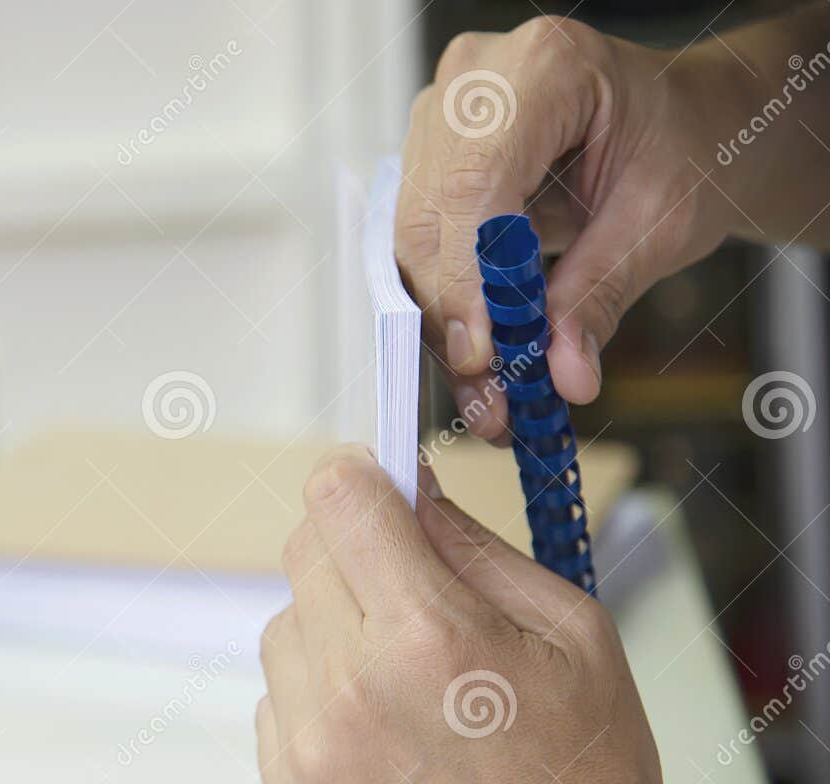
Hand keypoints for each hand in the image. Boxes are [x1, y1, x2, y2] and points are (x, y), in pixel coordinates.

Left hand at [256, 446, 828, 783]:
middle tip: (409, 595)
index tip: (378, 492)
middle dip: (352, 553)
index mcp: (428, 636)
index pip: (337, 500)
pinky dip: (315, 702)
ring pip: (282, 631)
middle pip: (302, 556)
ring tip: (404, 683)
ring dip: (330, 632)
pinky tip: (383, 737)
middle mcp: (351, 691)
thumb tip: (406, 485)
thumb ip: (473, 546)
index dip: (359, 481)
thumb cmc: (586, 775)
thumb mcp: (570, 632)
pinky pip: (273, 705)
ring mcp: (310, 753)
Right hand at [397, 17, 745, 441]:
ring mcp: (441, 118)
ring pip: (412, 244)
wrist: (684, 124)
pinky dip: (449, 312)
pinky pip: (418, 250)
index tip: (486, 358)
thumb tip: (563, 376)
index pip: (474, 184)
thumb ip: (601, 294)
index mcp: (542, 67)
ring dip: (447, 329)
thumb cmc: (685, 144)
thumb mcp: (661, 220)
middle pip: (431, 219)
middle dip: (458, 321)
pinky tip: (481, 363)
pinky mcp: (428, 160)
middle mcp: (474, 81)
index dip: (469, 279)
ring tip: (492, 399)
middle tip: (494, 403)